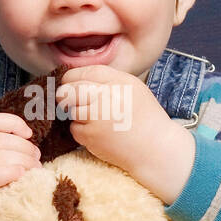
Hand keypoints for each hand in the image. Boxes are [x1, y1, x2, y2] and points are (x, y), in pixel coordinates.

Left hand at [55, 65, 195, 201]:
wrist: (155, 148)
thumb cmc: (145, 119)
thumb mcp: (133, 89)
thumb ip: (108, 81)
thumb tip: (77, 79)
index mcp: (118, 82)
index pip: (84, 72)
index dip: (72, 78)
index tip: (70, 84)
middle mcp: (106, 96)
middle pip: (70, 90)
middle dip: (66, 96)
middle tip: (69, 101)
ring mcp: (97, 116)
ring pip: (70, 110)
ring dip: (77, 115)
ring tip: (95, 121)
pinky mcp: (91, 135)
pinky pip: (74, 129)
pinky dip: (82, 132)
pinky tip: (99, 133)